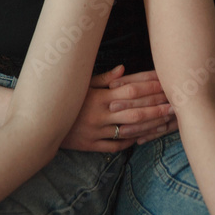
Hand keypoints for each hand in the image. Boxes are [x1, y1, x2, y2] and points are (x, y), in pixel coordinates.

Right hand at [60, 65, 175, 151]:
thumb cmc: (63, 100)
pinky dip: (131, 141)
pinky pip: (117, 145)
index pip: (130, 90)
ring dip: (150, 124)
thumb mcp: (81, 85)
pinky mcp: (92, 145)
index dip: (149, 87)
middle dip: (156, 106)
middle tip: (175, 103)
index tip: (164, 83)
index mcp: (98, 97)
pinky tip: (146, 136)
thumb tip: (123, 69)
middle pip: (135, 110)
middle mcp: (100, 114)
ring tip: (167, 120)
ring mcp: (97, 132)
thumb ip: (103, 78)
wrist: (40, 125)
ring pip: (130, 129)